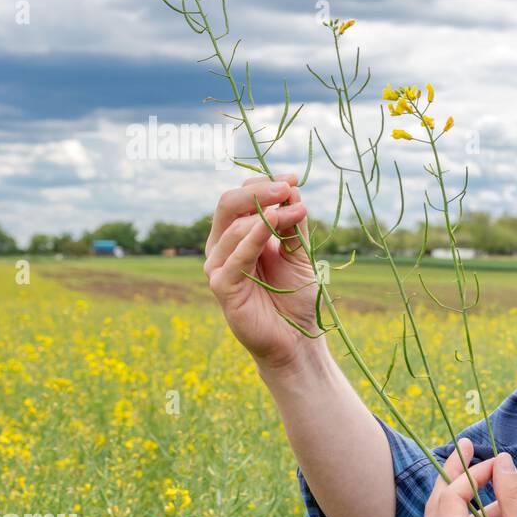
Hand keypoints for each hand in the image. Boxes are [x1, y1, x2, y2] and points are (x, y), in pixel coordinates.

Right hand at [203, 173, 316, 370]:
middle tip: (287, 187)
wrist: (296, 337)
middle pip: (228, 204)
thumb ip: (292, 224)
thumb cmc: (295, 295)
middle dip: (258, 191)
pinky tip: (270, 224)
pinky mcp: (222, 286)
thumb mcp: (298, 252)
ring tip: (294, 212)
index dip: (264, 184)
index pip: (241, 198)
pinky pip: (235, 256)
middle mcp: (222, 247)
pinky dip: (252, 237)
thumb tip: (292, 189)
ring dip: (266, 215)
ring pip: (232, 227)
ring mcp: (218, 266)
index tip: (293, 179)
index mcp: (237, 235)